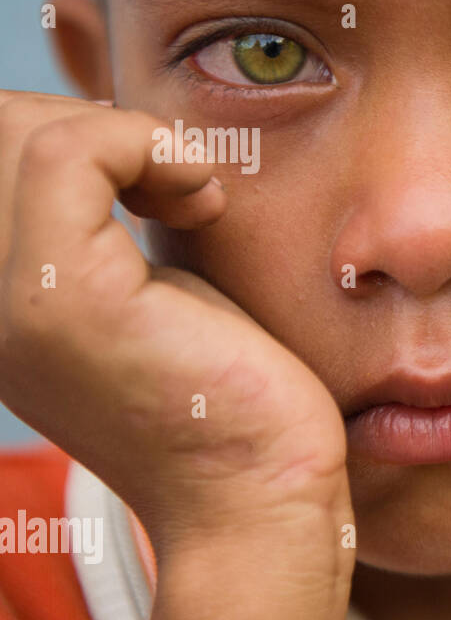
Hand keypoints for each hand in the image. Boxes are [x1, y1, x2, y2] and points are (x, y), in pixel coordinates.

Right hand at [0, 91, 352, 619]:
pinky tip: (202, 199)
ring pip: (24, 130)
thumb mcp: (136, 283)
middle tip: (171, 184)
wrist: (256, 492)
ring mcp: (1, 300)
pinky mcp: (63, 300)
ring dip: (126, 136)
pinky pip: (73, 152)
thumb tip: (96, 128)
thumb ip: (93, 216)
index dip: (59, 130)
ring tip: (187, 196)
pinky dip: (149, 145)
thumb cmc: (218, 389)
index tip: (145, 182)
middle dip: (93, 127)